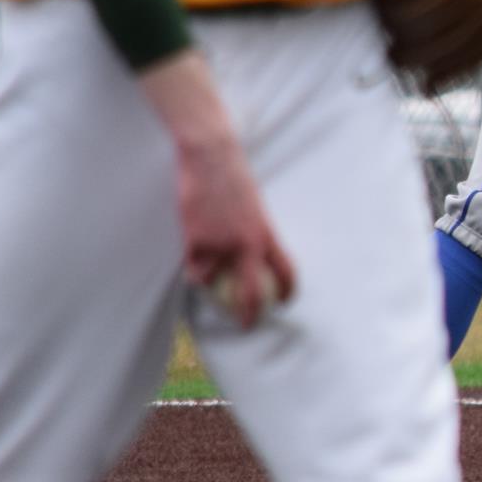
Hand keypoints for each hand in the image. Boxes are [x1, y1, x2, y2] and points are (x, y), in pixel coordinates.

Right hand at [140, 51, 295, 328]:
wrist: (211, 156)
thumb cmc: (234, 178)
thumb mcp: (254, 207)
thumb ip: (255, 232)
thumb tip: (257, 256)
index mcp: (266, 233)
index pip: (286, 270)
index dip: (289, 291)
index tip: (284, 302)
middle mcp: (246, 243)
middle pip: (252, 292)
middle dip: (250, 314)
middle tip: (247, 325)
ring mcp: (219, 242)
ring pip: (213, 280)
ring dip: (209, 281)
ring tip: (207, 271)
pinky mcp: (194, 238)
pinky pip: (193, 267)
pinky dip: (193, 269)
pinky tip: (192, 261)